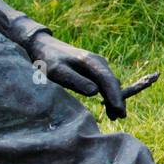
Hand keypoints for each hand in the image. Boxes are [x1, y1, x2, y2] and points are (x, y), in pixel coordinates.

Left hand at [27, 33, 157, 119]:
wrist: (43, 46)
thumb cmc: (48, 60)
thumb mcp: (58, 71)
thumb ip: (76, 80)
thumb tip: (96, 92)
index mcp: (91, 61)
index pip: (108, 80)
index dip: (115, 96)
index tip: (119, 110)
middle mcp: (98, 62)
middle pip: (113, 82)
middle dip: (118, 99)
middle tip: (120, 117)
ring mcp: (97, 66)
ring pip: (111, 84)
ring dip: (114, 98)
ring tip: (115, 116)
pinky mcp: (94, 70)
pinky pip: (105, 84)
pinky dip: (109, 95)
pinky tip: (108, 106)